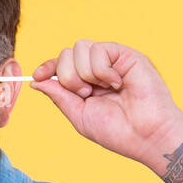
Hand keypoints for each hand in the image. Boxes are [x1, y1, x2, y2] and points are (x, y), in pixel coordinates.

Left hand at [29, 40, 182, 167]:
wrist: (146, 135)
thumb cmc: (118, 131)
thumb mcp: (79, 115)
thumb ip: (59, 96)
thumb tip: (36, 81)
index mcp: (86, 83)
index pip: (60, 64)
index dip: (47, 67)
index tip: (38, 75)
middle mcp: (98, 69)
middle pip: (66, 53)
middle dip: (67, 76)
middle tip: (85, 93)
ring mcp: (112, 60)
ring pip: (79, 47)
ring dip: (84, 73)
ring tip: (102, 90)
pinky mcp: (126, 55)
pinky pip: (99, 49)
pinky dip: (101, 70)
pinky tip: (116, 83)